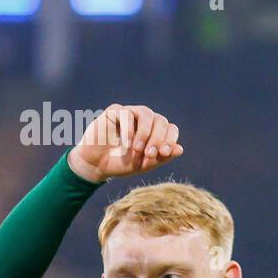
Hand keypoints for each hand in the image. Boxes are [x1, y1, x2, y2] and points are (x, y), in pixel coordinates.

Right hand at [67, 104, 182, 184]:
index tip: (164, 153)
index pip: (171, 129)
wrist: (97, 165)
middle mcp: (145, 120)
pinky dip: (129, 129)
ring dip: (145, 132)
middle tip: (149, 154)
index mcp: (156, 131)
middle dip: (158, 139)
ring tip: (137, 149)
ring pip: (146, 113)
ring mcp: (130, 114)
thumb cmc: (122, 163)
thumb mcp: (145, 164)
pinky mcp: (114, 111)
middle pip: (161, 120)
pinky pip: (126, 113)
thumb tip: (180, 149)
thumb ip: (162, 157)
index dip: (170, 139)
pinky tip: (127, 143)